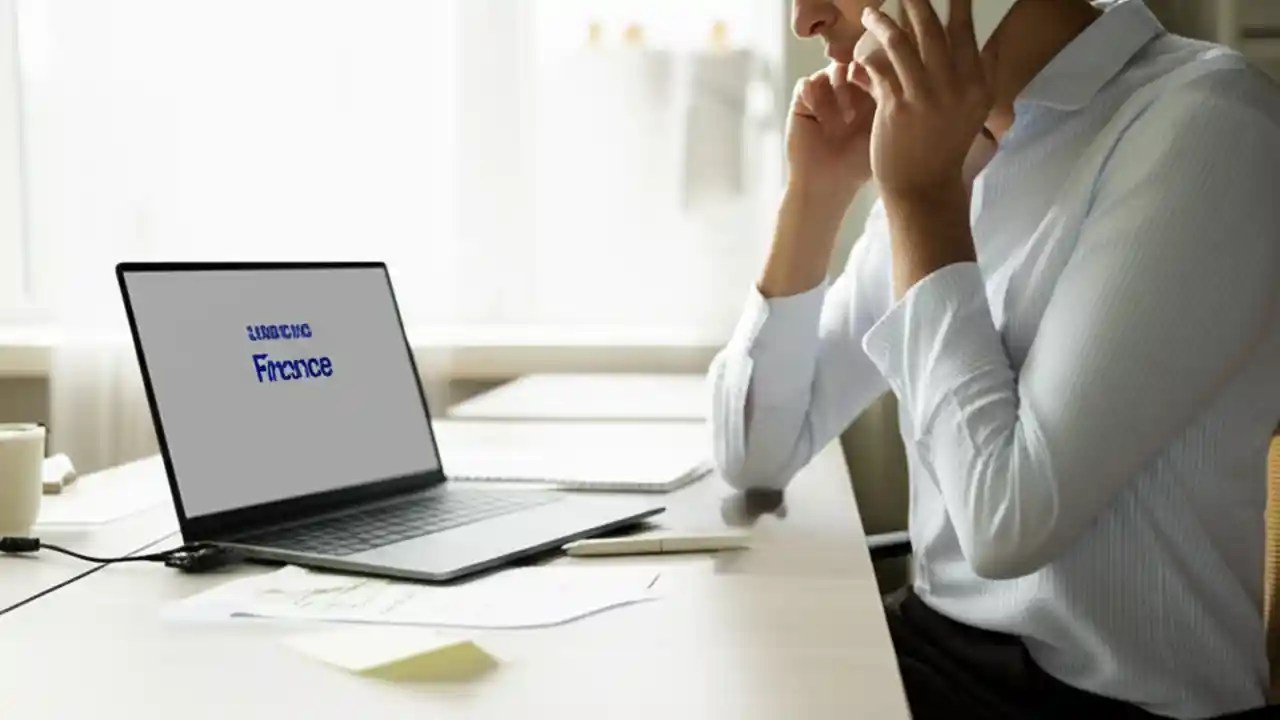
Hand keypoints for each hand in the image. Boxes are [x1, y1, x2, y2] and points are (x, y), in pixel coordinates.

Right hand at [786, 63, 876, 214]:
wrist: (826, 185)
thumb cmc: (858, 164)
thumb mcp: (880, 129)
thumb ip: (887, 98)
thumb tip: (891, 69)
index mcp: (870, 96)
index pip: (875, 67)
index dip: (878, 70)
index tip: (881, 88)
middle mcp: (847, 93)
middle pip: (853, 61)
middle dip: (858, 73)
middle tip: (862, 89)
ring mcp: (823, 97)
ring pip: (831, 70)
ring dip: (838, 87)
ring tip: (845, 116)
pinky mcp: (802, 104)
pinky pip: (805, 83)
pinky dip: (812, 93)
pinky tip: (820, 117)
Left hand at [857, 0, 994, 198]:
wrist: (925, 187)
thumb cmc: (947, 147)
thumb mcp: (976, 111)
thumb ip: (985, 75)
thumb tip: (991, 43)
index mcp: (976, 82)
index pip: (966, 30)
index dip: (957, 3)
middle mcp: (955, 86)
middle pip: (932, 28)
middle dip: (916, 1)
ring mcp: (925, 96)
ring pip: (901, 43)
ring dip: (883, 22)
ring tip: (871, 11)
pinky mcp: (897, 108)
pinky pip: (879, 70)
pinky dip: (867, 58)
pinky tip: (857, 54)